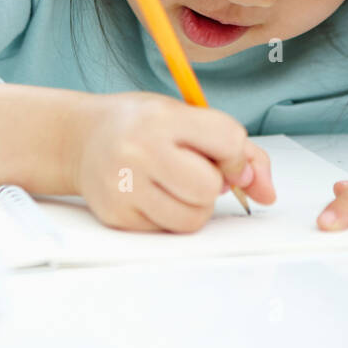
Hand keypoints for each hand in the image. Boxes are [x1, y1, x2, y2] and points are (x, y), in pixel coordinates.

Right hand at [75, 92, 275, 231]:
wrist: (80, 138)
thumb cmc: (140, 124)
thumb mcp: (186, 116)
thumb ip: (237, 149)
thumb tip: (267, 191)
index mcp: (162, 118)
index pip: (228, 141)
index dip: (236, 156)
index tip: (223, 155)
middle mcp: (139, 150)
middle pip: (209, 187)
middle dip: (212, 184)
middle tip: (193, 170)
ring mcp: (124, 186)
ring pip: (193, 218)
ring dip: (195, 206)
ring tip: (176, 185)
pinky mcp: (117, 216)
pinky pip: (168, 231)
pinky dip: (171, 217)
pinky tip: (154, 195)